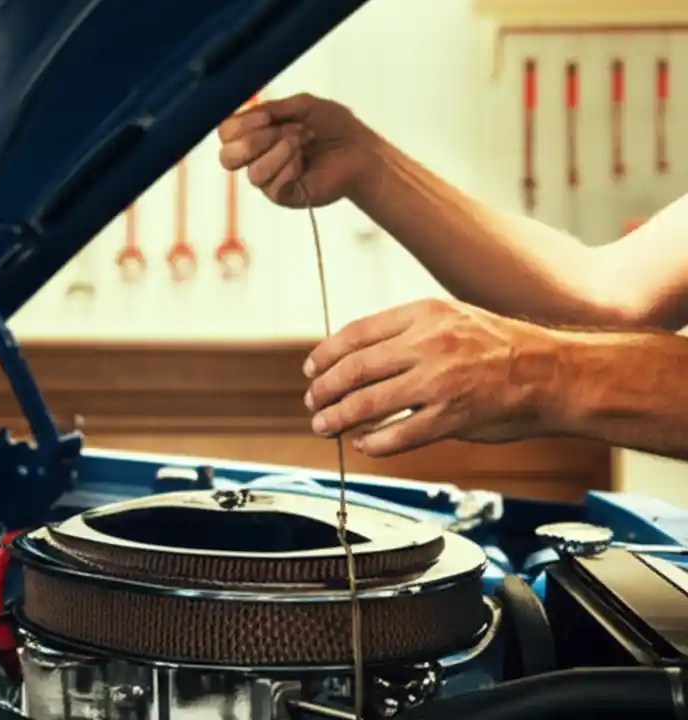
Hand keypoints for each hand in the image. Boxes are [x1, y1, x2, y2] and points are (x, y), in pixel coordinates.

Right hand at [217, 93, 377, 207]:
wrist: (360, 150)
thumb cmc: (335, 127)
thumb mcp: (302, 106)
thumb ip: (272, 108)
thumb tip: (249, 114)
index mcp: (258, 135)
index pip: (226, 134)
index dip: (239, 125)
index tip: (267, 116)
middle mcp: (258, 159)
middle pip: (227, 157)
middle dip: (253, 141)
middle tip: (281, 132)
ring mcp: (269, 180)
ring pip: (252, 173)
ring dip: (279, 151)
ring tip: (303, 142)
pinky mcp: (283, 196)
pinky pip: (271, 185)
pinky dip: (289, 167)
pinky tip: (305, 161)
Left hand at [302, 299, 564, 455]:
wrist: (557, 373)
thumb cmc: (505, 348)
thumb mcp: (454, 319)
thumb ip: (409, 333)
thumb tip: (362, 355)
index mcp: (425, 315)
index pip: (356, 333)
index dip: (326, 354)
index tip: (312, 369)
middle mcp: (429, 344)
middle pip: (354, 369)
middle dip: (324, 389)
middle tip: (313, 401)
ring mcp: (440, 382)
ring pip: (368, 403)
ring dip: (338, 417)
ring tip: (325, 425)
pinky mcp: (452, 417)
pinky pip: (398, 434)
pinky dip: (373, 441)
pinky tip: (364, 442)